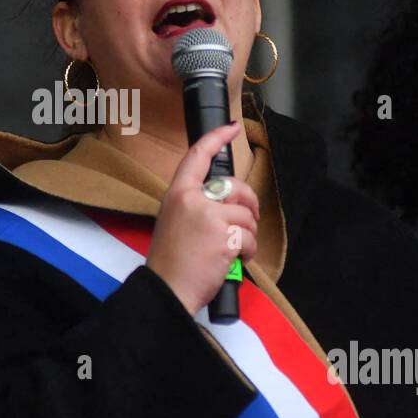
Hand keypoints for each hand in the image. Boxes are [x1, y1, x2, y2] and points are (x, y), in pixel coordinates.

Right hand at [145, 122, 258, 315]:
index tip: (231, 128)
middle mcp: (193, 200)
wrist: (167, 289)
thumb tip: (226, 201)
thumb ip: (196, 205)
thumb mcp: (174, 221)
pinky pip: (250, 237)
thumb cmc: (171, 262)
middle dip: (249, 203)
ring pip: (247, 216)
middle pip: (235, 187)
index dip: (216, 139)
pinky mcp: (225, 236)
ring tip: (233, 250)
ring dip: (248, 236)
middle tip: (248, 222)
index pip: (197, 157)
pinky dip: (249, 252)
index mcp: (178, 193)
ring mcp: (209, 217)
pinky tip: (234, 261)